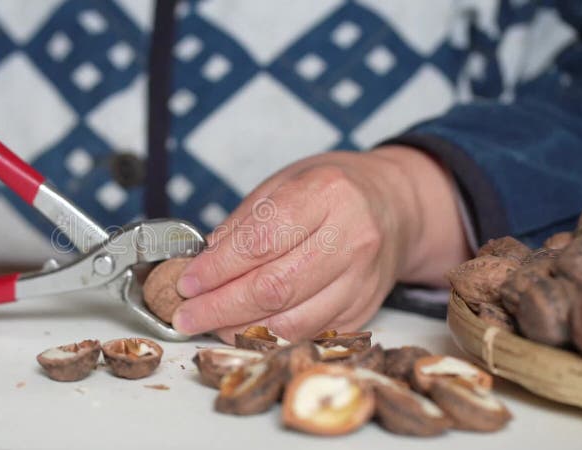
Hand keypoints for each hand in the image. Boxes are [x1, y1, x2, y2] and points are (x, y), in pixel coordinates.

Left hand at [171, 146, 469, 342]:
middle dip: (221, 307)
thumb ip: (243, 222)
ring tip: (210, 325)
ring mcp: (362, 280)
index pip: (262, 241)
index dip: (218, 268)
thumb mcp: (284, 183)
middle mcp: (351, 238)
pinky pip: (310, 335)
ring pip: (293, 322)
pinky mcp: (365, 309)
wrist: (395, 205)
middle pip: (275, 288)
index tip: (186, 283)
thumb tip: (202, 264)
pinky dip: (271, 339)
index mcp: (327, 194)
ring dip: (241, 330)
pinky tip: (245, 331)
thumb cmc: (333, 190)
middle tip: (186, 316)